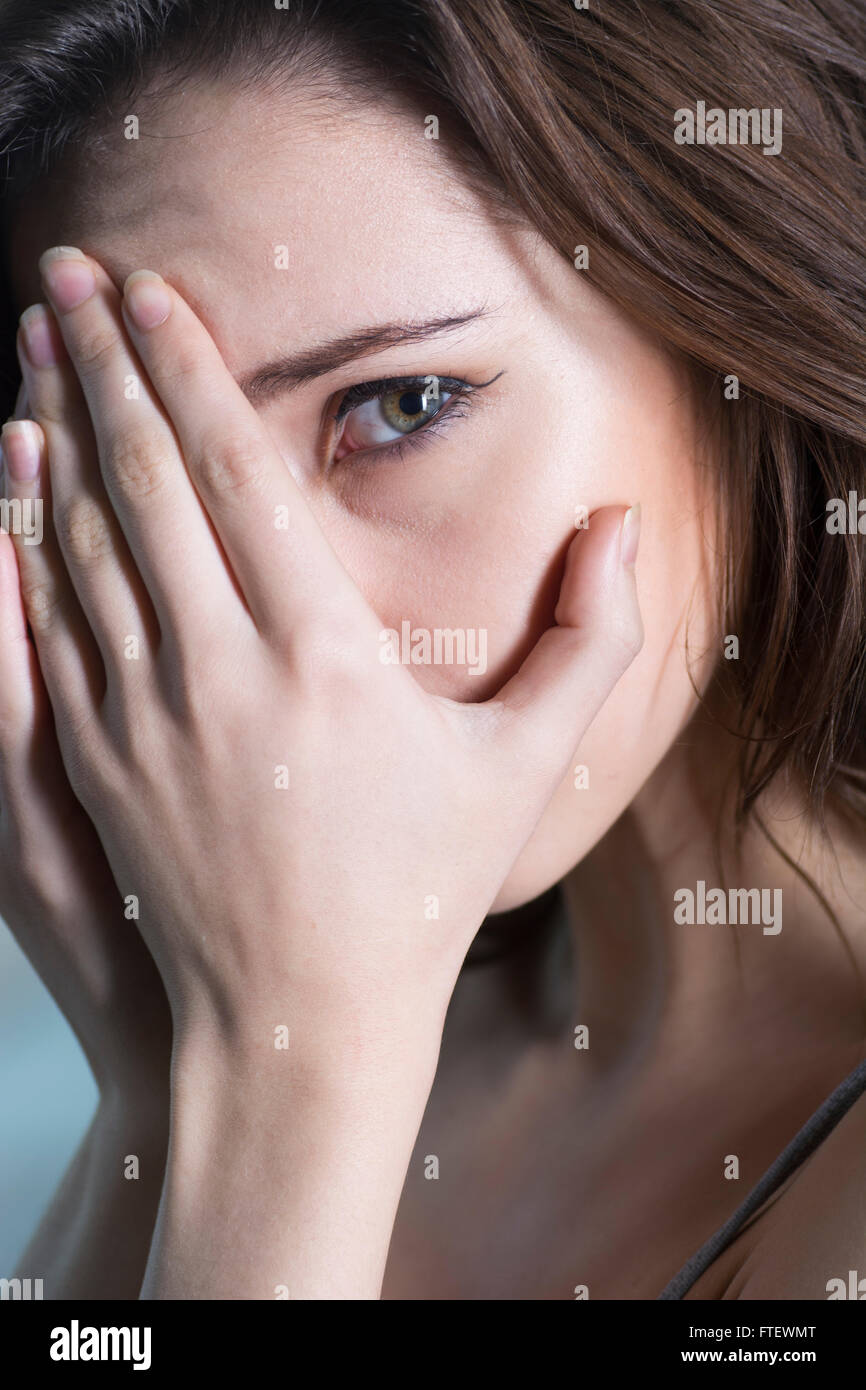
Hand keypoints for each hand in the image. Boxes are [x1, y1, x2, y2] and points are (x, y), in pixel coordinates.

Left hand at [7, 249, 642, 1064]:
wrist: (299, 1023)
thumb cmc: (419, 895)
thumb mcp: (524, 769)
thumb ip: (591, 641)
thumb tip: (622, 524)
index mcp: (321, 656)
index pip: (234, 473)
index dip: (188, 369)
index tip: (148, 289)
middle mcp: (214, 671)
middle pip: (140, 480)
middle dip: (99, 361)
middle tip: (63, 270)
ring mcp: (137, 717)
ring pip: (75, 538)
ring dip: (52, 428)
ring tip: (32, 342)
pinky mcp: (90, 759)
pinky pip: (41, 621)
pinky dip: (21, 538)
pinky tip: (10, 475)